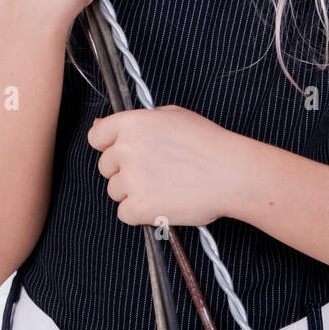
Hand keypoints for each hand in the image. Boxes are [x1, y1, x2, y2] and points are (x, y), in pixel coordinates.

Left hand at [86, 105, 235, 227]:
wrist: (232, 174)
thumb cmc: (209, 144)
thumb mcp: (173, 116)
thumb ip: (136, 121)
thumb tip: (101, 127)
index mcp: (133, 124)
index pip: (96, 137)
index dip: (108, 146)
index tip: (122, 154)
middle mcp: (127, 149)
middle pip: (106, 167)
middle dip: (125, 171)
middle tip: (155, 172)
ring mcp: (132, 179)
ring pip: (115, 191)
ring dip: (133, 192)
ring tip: (164, 187)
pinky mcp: (139, 207)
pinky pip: (124, 214)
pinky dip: (140, 213)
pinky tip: (162, 202)